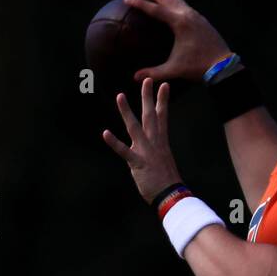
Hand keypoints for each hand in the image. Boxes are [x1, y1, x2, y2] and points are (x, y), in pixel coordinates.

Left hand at [102, 78, 181, 203]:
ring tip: (119, 96)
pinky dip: (115, 142)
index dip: (162, 100)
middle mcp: (154, 143)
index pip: (162, 116)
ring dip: (126, 112)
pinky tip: (105, 133)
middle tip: (147, 79)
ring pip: (135, 127)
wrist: (172, 196)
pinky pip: (125, 151)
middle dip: (148, 97)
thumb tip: (152, 149)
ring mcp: (146, 152)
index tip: (164, 84)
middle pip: (151, 115)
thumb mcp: (163, 161)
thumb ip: (155, 151)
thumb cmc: (167, 182)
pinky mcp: (138, 163)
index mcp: (161, 142)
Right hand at [125, 0, 232, 81]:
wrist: (223, 66)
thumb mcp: (174, 69)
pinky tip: (166, 4)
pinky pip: (182, 2)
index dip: (139, 3)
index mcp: (179, 22)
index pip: (154, 8)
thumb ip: (154, 72)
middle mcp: (186, 13)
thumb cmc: (198, 67)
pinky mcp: (200, 18)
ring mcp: (194, 14)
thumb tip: (135, 77)